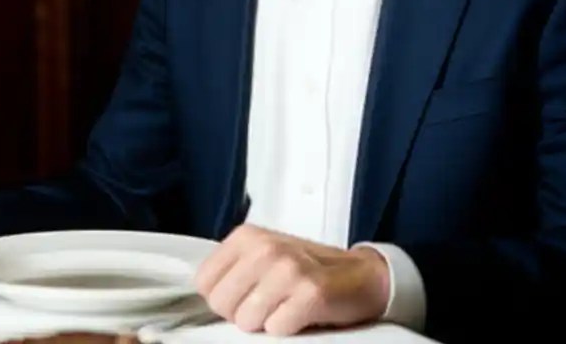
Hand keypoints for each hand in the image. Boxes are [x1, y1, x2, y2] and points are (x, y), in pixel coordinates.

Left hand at [196, 224, 389, 335]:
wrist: (362, 275)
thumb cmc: (308, 269)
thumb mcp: (264, 256)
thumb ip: (233, 270)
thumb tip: (206, 297)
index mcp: (247, 236)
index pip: (203, 282)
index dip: (222, 299)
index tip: (244, 297)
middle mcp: (265, 248)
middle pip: (221, 304)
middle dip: (241, 314)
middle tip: (267, 305)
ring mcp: (288, 269)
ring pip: (246, 320)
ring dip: (266, 324)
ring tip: (285, 308)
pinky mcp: (310, 294)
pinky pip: (276, 329)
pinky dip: (288, 329)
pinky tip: (301, 314)